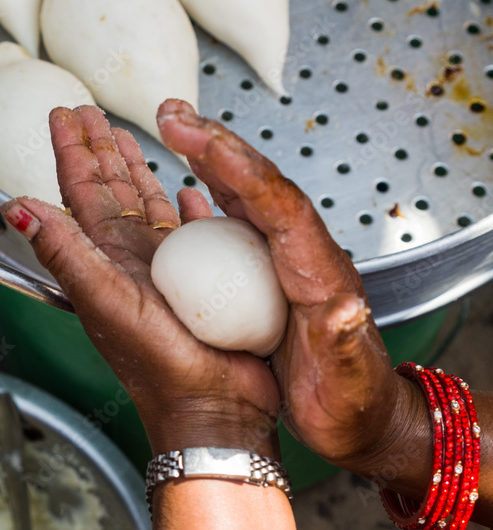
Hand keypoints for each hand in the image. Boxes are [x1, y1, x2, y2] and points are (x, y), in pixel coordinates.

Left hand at [2, 105, 279, 457]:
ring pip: (145, 201)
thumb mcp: (104, 300)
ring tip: (128, 134)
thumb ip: (63, 251)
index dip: (70, 149)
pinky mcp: (202, 277)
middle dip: (99, 147)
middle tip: (90, 109)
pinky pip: (191, 229)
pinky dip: (185, 205)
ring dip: (135, 167)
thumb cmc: (158, 365)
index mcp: (103, 256)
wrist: (212, 406)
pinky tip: (186, 188)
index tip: (63, 113)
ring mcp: (165, 266)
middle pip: (108, 187)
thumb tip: (15, 206)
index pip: (78, 189)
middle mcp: (129, 257)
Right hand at [157, 99, 430, 481]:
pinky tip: (185, 184)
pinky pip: (235, 218)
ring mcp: (282, 256)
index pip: (279, 203)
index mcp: (318, 269)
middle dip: (213, 143)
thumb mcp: (347, 375)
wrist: (358, 414)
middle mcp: (300, 250)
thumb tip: (345, 309)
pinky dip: (209, 192)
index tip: (199, 139)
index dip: (238, 167)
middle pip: (257, 181)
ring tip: (172, 126)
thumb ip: (344, 339)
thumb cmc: (352, 397)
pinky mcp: (268, 268)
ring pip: (242, 191)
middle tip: (171, 115)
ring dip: (207, 155)